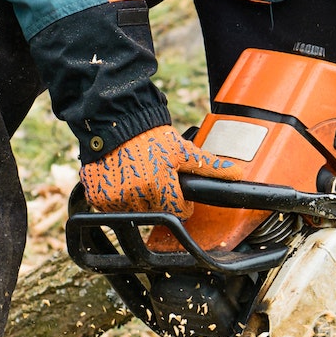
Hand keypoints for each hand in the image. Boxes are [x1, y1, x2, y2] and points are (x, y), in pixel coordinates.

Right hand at [80, 124, 238, 216]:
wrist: (115, 122)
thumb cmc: (152, 136)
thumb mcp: (183, 150)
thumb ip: (210, 166)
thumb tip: (238, 174)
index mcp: (160, 187)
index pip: (178, 213)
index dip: (181, 201)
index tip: (174, 188)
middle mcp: (136, 196)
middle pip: (156, 215)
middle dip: (158, 200)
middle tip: (154, 178)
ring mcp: (114, 199)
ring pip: (133, 214)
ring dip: (137, 201)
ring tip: (137, 176)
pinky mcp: (97, 197)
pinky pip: (111, 208)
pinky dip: (116, 198)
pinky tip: (121, 179)